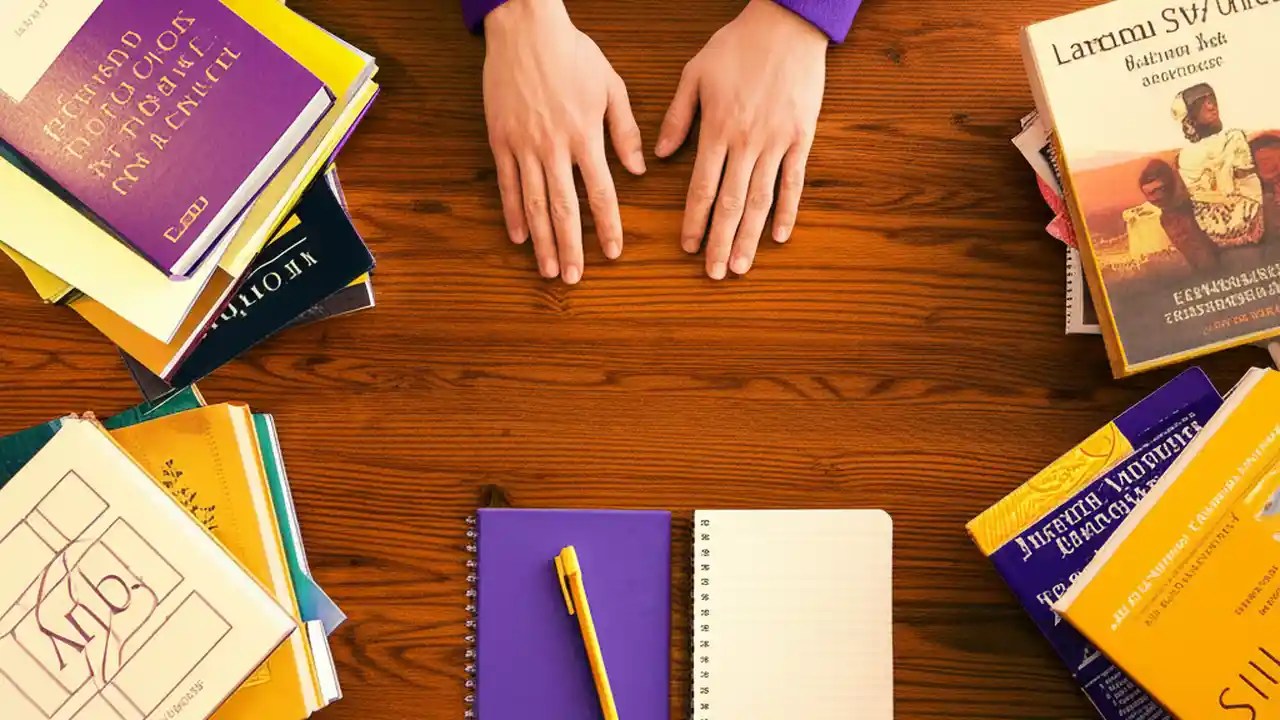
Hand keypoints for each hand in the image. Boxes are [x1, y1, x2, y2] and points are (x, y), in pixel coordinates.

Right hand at [483, 0, 644, 283]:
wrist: (524, 29)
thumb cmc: (572, 53)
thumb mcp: (610, 85)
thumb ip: (624, 130)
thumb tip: (638, 169)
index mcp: (585, 135)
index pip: (600, 192)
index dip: (606, 226)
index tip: (612, 253)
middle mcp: (554, 147)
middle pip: (564, 208)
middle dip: (571, 247)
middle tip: (574, 278)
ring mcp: (524, 146)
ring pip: (534, 203)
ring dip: (542, 241)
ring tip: (548, 269)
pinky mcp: (500, 140)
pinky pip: (507, 184)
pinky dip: (512, 213)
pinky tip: (518, 237)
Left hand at [656, 0, 826, 278]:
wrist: (787, 24)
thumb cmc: (737, 46)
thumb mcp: (695, 73)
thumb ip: (677, 116)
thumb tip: (660, 154)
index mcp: (717, 129)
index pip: (701, 187)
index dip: (694, 220)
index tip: (688, 247)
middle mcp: (746, 142)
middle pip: (731, 203)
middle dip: (719, 241)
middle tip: (712, 273)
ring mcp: (777, 142)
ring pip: (761, 200)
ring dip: (749, 237)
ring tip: (739, 266)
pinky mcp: (801, 138)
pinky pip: (794, 182)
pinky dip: (788, 211)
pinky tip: (781, 237)